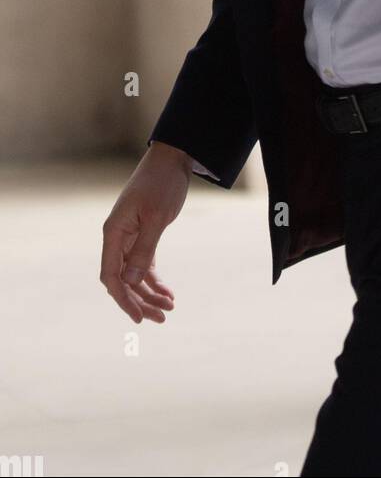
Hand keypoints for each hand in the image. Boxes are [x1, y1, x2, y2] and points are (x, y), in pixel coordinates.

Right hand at [100, 142, 190, 321]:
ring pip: (134, 274)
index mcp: (114, 233)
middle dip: (140, 300)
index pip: (111, 276)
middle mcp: (117, 237)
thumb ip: (143, 250)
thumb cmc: (162, 184)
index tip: (140, 317)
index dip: (123, 299)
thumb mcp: (156, 218)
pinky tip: (168, 293)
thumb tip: (129, 283)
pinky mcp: (143, 233)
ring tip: (169, 308)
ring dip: (149, 292)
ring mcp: (129, 235)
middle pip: (122, 279)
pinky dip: (154, 278)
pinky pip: (145, 263)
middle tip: (162, 318)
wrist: (173, 158)